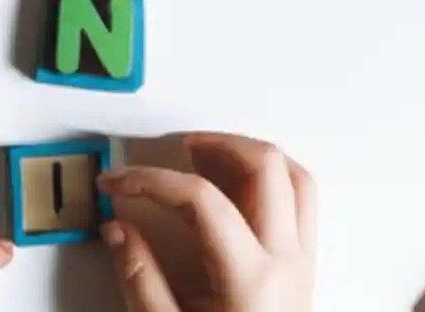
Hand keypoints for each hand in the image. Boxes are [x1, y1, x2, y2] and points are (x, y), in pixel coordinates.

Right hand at [97, 133, 316, 311]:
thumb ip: (141, 279)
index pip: (203, 199)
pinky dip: (270, 176)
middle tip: (171, 151)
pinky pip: (301, 199)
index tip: (119, 183)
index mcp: (251, 280)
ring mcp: (303, 261)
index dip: (152, 180)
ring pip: (294, 175)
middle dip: (213, 145)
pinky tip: (237, 182)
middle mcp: (286, 262)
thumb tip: (119, 229)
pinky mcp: (305, 266)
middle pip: (264, 167)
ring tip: (205, 155)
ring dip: (249, 154)